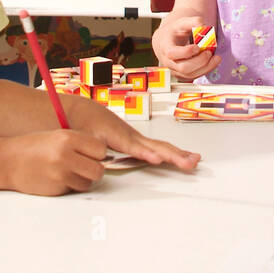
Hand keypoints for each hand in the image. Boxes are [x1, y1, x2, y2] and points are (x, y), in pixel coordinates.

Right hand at [1, 130, 108, 194]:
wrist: (7, 161)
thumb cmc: (33, 147)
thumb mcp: (57, 136)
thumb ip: (80, 143)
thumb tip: (103, 154)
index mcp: (67, 138)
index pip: (101, 149)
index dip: (97, 153)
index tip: (91, 153)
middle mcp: (65, 156)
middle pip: (98, 170)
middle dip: (93, 169)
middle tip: (84, 166)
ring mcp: (60, 175)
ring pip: (88, 183)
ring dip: (82, 180)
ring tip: (67, 171)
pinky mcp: (55, 189)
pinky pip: (73, 190)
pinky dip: (69, 186)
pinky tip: (56, 178)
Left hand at [68, 97, 200, 171]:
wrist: (79, 110)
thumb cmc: (80, 123)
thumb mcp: (78, 137)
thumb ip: (88, 148)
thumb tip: (97, 159)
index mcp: (116, 134)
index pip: (135, 146)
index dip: (146, 153)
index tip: (157, 158)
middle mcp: (129, 135)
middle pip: (156, 146)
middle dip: (174, 154)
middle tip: (190, 162)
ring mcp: (134, 137)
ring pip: (159, 146)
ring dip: (177, 154)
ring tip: (195, 160)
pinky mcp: (134, 140)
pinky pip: (155, 147)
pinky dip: (170, 152)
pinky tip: (179, 158)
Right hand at [153, 15, 221, 80]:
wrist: (166, 43)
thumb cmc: (174, 32)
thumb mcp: (182, 23)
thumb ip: (193, 21)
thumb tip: (204, 25)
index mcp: (166, 47)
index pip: (172, 53)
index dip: (186, 52)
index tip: (197, 46)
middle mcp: (168, 61)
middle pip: (183, 68)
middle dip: (199, 61)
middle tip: (209, 52)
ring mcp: (175, 70)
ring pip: (190, 75)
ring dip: (206, 67)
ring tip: (216, 58)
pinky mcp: (182, 75)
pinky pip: (194, 76)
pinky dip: (206, 70)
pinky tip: (213, 62)